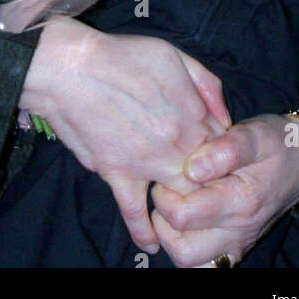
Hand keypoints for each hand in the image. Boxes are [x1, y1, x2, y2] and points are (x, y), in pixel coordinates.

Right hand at [20, 20, 230, 249]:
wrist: (72, 68)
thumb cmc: (121, 56)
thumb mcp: (174, 54)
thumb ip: (207, 84)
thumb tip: (226, 116)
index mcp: (194, 115)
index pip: (224, 146)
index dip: (222, 151)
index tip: (215, 153)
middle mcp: (178, 145)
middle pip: (209, 178)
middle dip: (210, 183)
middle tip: (202, 182)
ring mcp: (149, 164)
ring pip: (181, 198)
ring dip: (185, 206)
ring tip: (184, 209)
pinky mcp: (119, 175)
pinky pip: (135, 213)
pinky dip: (144, 232)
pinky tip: (152, 244)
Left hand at [148, 84, 298, 266]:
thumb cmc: (275, 143)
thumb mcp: (253, 134)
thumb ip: (223, 150)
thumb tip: (191, 169)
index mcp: (240, 203)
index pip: (182, 216)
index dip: (164, 194)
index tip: (169, 172)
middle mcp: (239, 232)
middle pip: (182, 250)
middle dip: (163, 222)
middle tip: (168, 192)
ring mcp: (238, 244)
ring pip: (190, 262)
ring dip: (174, 238)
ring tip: (177, 205)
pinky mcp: (236, 248)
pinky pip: (204, 263)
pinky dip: (188, 246)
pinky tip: (188, 220)